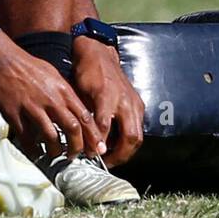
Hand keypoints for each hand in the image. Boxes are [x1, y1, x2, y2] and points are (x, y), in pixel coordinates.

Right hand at [0, 32, 104, 160]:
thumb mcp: (52, 74)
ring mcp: (33, 108)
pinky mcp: (16, 115)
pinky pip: (27, 139)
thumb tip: (72, 110)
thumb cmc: (25, 64)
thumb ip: (63, 93)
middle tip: (75, 155)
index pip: (85, 116)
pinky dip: (33, 150)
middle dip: (77, 147)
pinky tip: (35, 152)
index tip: (97, 148)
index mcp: (62, 90)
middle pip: (73, 129)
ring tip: (55, 154)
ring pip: (52, 138)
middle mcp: (51, 100)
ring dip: (55, 151)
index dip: (93, 135)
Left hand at [70, 37, 143, 167]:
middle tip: (105, 163)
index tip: (91, 155)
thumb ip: (85, 116)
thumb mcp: (79, 93)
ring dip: (126, 151)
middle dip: (119, 155)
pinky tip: (117, 144)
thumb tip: (83, 139)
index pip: (105, 127)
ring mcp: (134, 103)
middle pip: (130, 137)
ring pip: (138, 136)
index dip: (98, 144)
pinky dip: (129, 139)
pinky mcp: (139, 104)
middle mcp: (125, 101)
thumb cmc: (86, 72)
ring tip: (112, 158)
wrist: (99, 53)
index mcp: (107, 96)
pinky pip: (138, 127)